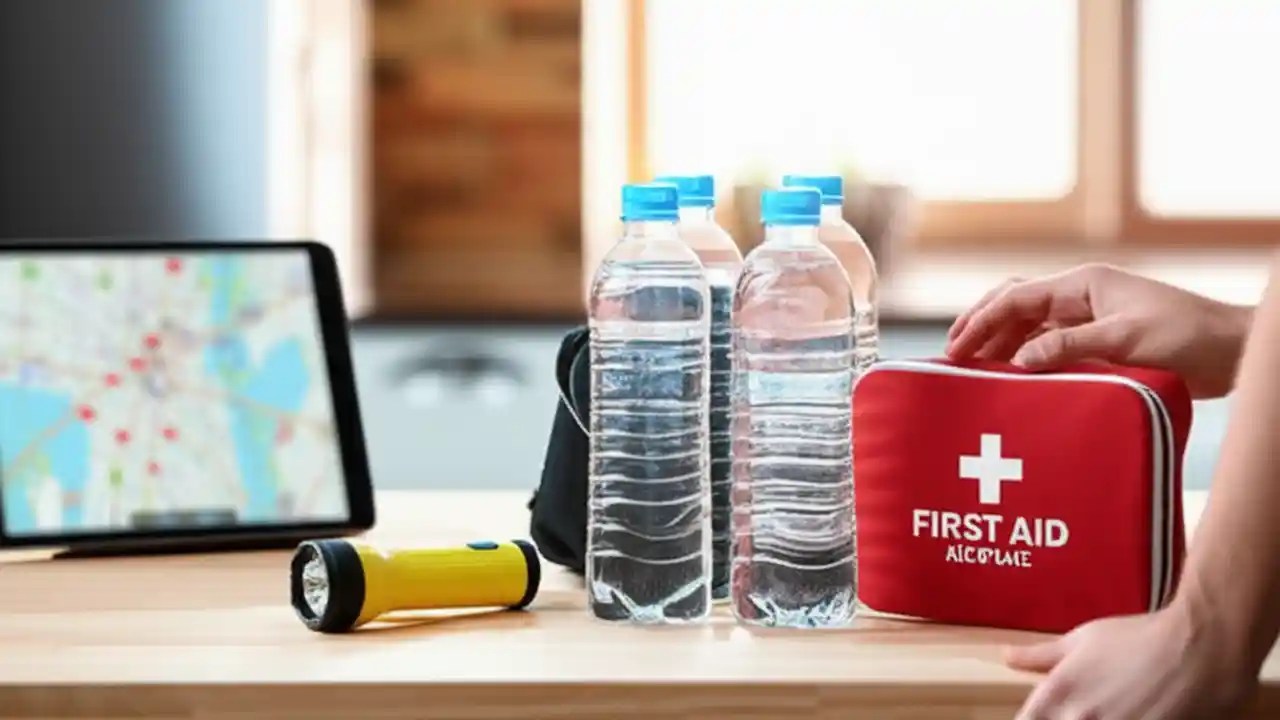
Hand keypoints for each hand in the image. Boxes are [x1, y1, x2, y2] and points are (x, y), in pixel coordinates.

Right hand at [946, 264, 1250, 397]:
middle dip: (981, 326)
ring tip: (975, 371)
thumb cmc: (1187, 336)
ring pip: (1028, 326)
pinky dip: (1024, 358)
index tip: (956, 348)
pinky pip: (1048, 346)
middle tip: (953, 357)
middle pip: (1014, 305)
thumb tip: (1018, 360)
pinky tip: (1013, 378)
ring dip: (1000, 345)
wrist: (1230, 350)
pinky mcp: (1097, 342)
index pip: (1016, 296)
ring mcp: (1087, 319)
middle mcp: (1079, 297)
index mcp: (1082, 284)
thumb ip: (1068, 346)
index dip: (981, 320)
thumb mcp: (1124, 339)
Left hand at [1007, 604, 1253, 718]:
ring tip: (1106, 710)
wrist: (1197, 649)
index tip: (1039, 717)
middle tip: (1079, 712)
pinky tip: (1128, 716)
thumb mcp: (1082, 640)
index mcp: (1057, 693)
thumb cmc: (1136, 639)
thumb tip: (1006, 656)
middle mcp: (1079, 719)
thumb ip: (1040, 655)